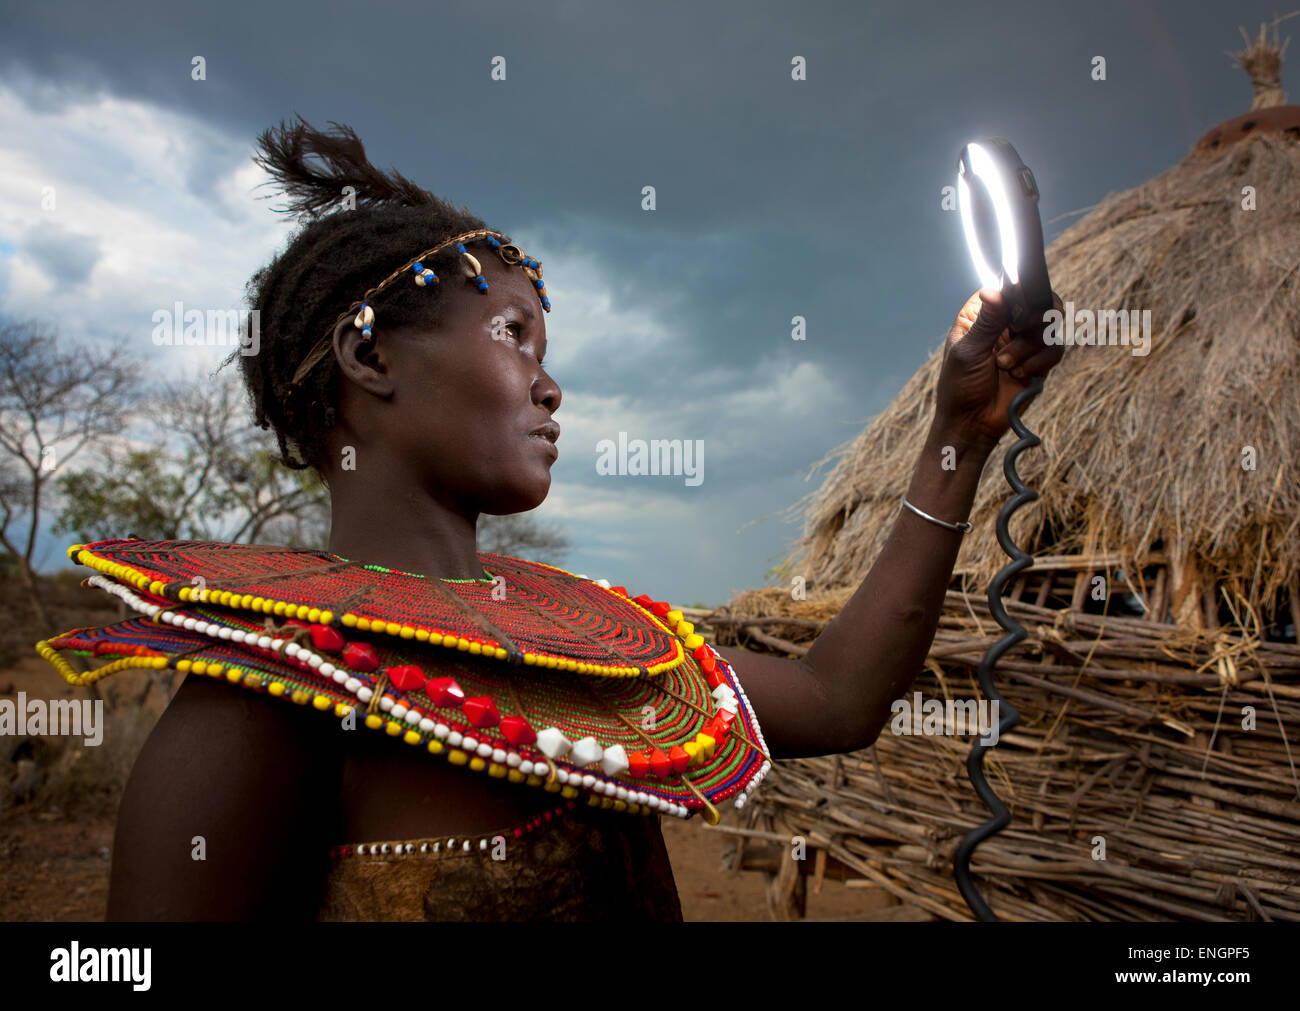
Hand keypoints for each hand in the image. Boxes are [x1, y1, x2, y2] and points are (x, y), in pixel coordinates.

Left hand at [932, 287, 1064, 449]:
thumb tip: (993, 290)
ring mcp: (1024, 341)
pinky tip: (1019, 375)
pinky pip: (1055, 349)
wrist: (973, 423)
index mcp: (981, 314)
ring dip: (1028, 347)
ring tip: (1005, 366)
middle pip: (1037, 301)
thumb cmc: (960, 387)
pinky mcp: (1039, 360)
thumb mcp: (968, 352)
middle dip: (1032, 319)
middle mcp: (1005, 323)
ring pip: (1048, 326)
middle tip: (1020, 330)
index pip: (1007, 287)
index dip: (1019, 290)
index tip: (1018, 304)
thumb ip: (987, 322)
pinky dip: (1039, 362)